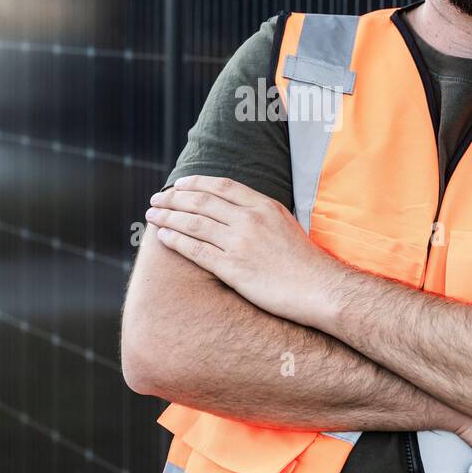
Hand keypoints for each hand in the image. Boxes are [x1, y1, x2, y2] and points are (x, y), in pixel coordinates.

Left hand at [145, 175, 346, 328]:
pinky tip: (162, 236)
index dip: (196, 183)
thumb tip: (239, 211)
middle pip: (202, 201)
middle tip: (156, 199)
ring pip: (193, 223)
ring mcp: (240, 243)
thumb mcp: (286, 225)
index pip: (222, 186)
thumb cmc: (305, 263)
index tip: (179, 184)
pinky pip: (196, 249)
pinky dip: (175, 240)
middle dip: (174, 198)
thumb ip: (262, 215)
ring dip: (168, 217)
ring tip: (152, 215)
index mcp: (264, 206)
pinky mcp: (233, 268)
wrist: (319, 289)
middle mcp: (250, 219)